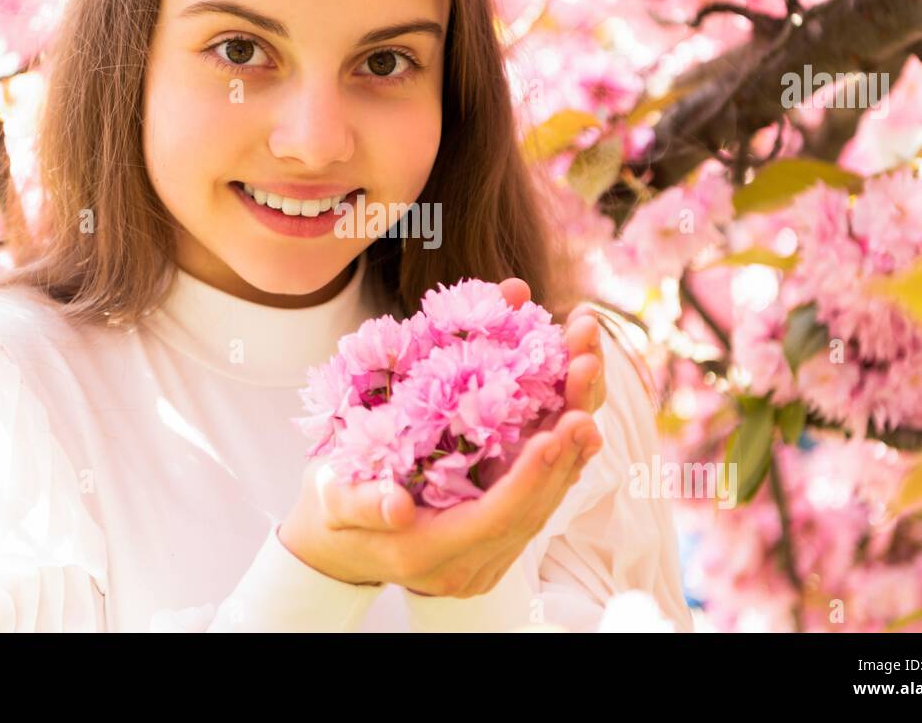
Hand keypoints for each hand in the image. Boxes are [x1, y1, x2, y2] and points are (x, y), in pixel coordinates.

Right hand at [277, 281, 607, 597]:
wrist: (340, 542)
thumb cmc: (332, 512)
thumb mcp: (332, 501)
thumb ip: (361, 504)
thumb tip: (396, 507)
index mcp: (429, 551)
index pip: (496, 519)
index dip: (530, 476)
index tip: (556, 430)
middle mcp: (471, 558)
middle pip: (536, 502)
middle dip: (567, 437)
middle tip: (586, 370)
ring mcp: (491, 547)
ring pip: (548, 491)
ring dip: (573, 427)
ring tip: (588, 361)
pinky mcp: (501, 526)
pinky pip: (542, 485)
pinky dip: (564, 438)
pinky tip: (581, 391)